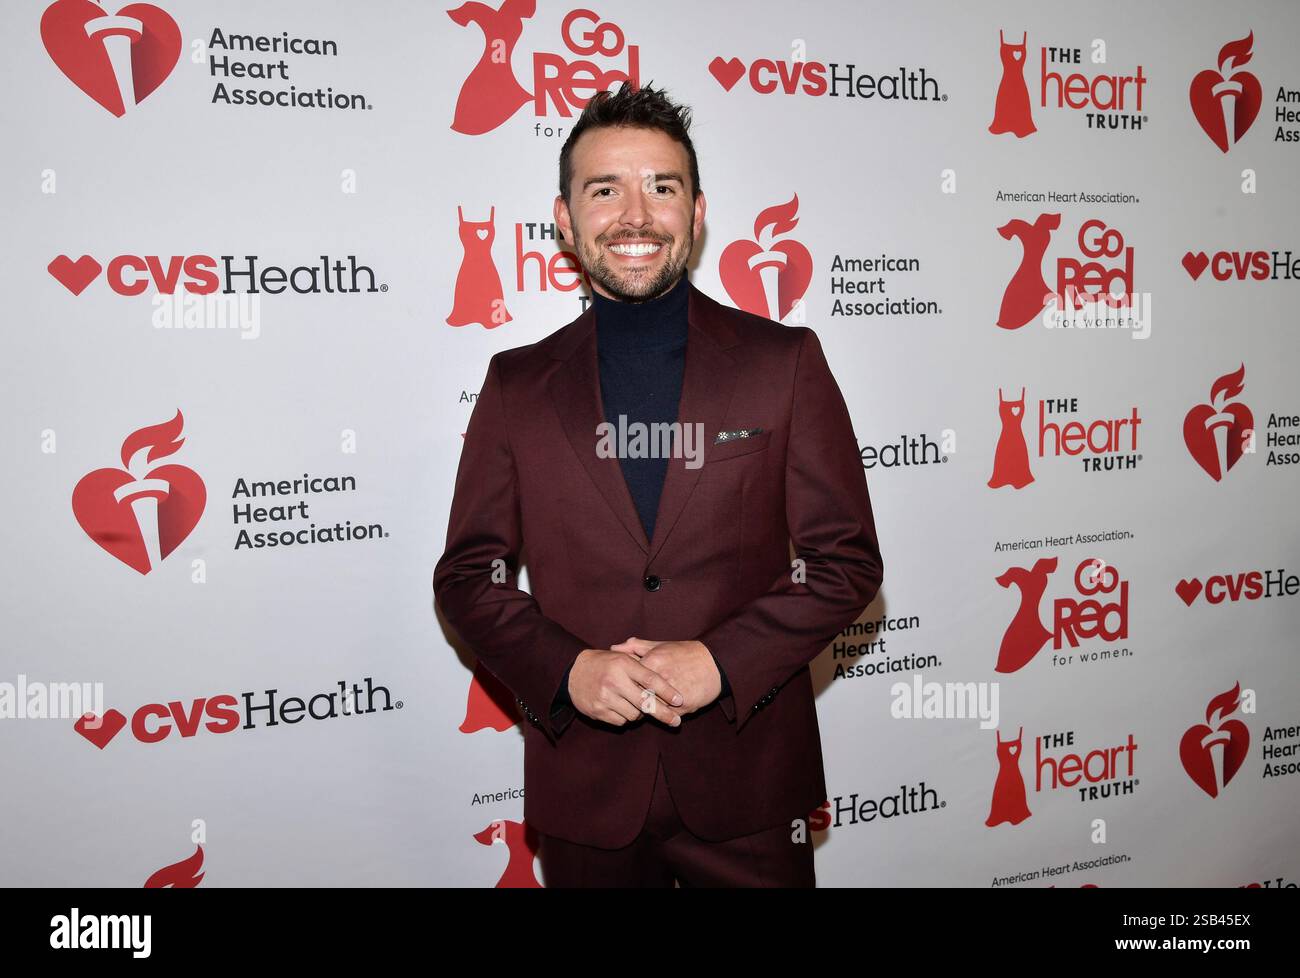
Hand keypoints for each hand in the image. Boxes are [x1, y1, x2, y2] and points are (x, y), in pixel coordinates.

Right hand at [567, 649, 685, 727]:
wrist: (573, 673)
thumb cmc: (604, 664)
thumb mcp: (621, 657)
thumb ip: (643, 664)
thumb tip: (667, 678)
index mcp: (622, 664)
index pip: (650, 679)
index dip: (667, 691)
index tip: (679, 700)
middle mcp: (614, 680)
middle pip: (645, 702)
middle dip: (663, 713)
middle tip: (676, 721)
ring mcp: (605, 697)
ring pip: (634, 715)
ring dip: (640, 714)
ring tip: (637, 705)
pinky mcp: (598, 711)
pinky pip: (621, 721)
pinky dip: (625, 717)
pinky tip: (622, 708)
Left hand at [608, 638, 721, 714]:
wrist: (715, 663)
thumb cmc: (685, 653)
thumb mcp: (660, 645)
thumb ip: (636, 647)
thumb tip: (614, 648)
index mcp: (652, 662)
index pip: (628, 680)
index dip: (625, 688)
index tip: (625, 690)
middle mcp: (660, 678)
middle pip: (637, 697)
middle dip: (634, 702)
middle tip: (633, 705)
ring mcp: (671, 694)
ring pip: (650, 709)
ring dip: (648, 711)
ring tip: (650, 709)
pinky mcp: (682, 707)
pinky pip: (666, 716)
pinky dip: (663, 716)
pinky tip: (665, 712)